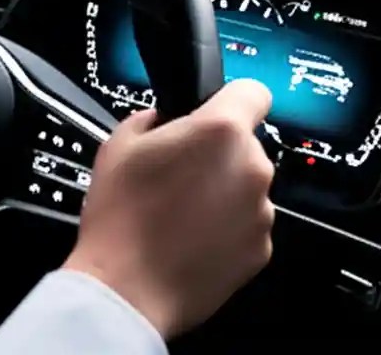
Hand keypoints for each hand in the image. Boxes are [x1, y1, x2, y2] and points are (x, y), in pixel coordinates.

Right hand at [62, 79, 274, 337]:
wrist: (126, 290)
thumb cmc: (121, 218)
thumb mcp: (120, 143)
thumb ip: (153, 118)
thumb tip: (164, 120)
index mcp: (221, 131)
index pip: (254, 92)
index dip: (233, 100)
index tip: (218, 112)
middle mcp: (251, 168)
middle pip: (246, 145)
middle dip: (217, 155)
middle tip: (178, 175)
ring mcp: (260, 212)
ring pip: (246, 187)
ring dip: (223, 193)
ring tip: (180, 213)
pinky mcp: (260, 249)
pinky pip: (247, 225)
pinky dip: (226, 229)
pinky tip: (191, 238)